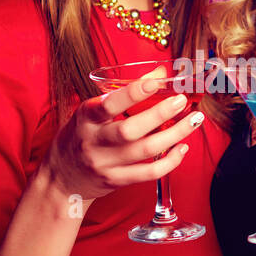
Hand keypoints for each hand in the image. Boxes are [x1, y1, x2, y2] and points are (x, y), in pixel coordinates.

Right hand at [41, 69, 204, 202]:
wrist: (62, 178)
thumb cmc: (81, 136)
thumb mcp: (90, 112)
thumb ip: (121, 95)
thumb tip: (159, 74)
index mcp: (86, 118)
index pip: (109, 104)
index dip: (134, 92)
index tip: (157, 81)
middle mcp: (94, 142)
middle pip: (130, 130)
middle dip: (160, 114)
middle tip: (182, 101)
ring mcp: (106, 164)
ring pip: (145, 151)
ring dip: (174, 134)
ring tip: (193, 120)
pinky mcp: (117, 181)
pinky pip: (149, 173)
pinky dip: (170, 161)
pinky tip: (182, 147)